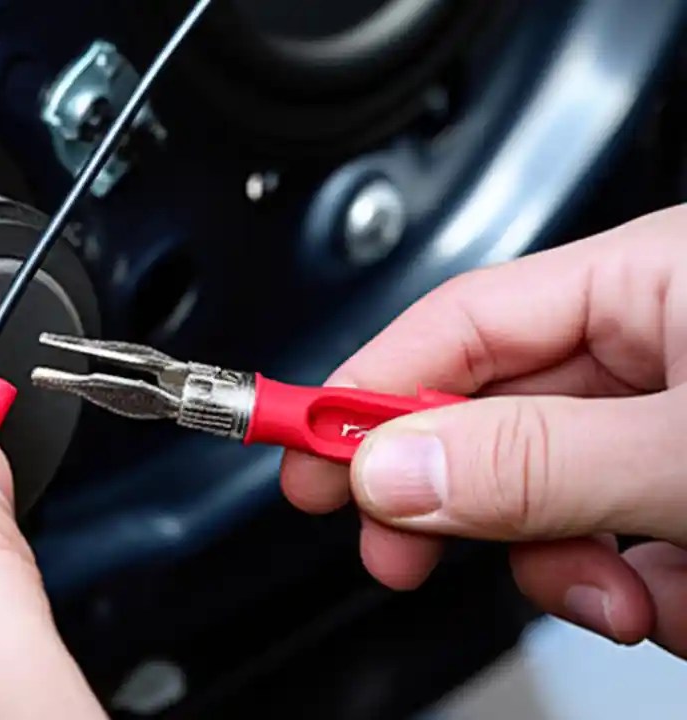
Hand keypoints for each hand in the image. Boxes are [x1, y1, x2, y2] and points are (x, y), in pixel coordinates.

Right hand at [281, 205, 686, 656]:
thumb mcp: (685, 452)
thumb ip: (534, 462)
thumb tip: (393, 472)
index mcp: (653, 280)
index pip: (461, 321)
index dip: (369, 389)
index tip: (300, 447)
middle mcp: (661, 344)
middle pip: (492, 419)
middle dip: (465, 505)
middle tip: (397, 551)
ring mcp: (679, 423)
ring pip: (553, 498)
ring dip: (572, 569)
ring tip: (626, 601)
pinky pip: (619, 542)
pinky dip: (643, 589)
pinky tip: (684, 598)